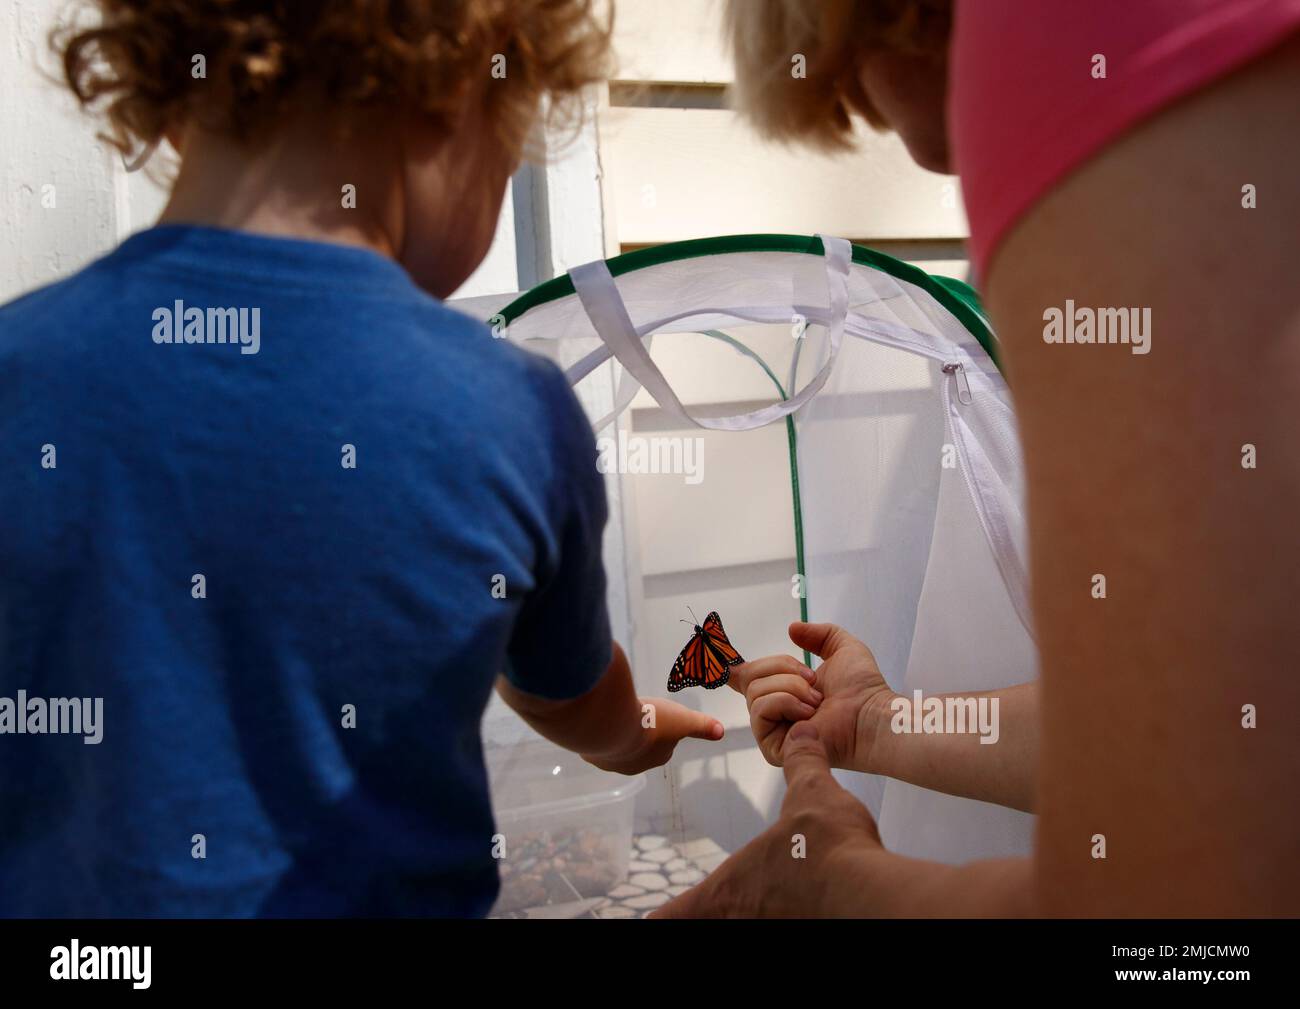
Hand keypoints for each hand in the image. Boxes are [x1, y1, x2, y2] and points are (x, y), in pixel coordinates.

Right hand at [582, 697, 722, 774]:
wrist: (610, 724)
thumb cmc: (650, 722)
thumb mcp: (682, 720)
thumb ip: (701, 725)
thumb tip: (721, 732)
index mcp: (655, 758)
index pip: (662, 745)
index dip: (659, 729)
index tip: (655, 715)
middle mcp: (632, 766)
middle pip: (638, 746)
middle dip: (637, 732)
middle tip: (635, 711)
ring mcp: (609, 761)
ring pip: (615, 744)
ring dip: (616, 732)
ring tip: (616, 712)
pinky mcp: (590, 754)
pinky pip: (596, 741)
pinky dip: (598, 731)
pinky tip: (599, 718)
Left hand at [651, 722, 884, 916]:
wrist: (866, 890)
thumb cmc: (829, 844)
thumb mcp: (812, 791)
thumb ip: (803, 762)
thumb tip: (801, 733)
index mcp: (733, 883)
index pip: (676, 914)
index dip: (663, 916)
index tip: (649, 919)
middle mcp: (746, 914)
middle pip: (709, 925)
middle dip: (706, 917)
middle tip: (692, 913)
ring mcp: (775, 926)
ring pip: (748, 927)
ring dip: (749, 916)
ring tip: (751, 910)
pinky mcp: (807, 929)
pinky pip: (782, 927)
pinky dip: (788, 918)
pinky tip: (804, 910)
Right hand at [731, 622, 895, 770]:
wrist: (870, 714)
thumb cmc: (863, 687)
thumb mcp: (842, 647)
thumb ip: (818, 634)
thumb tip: (791, 628)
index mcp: (784, 689)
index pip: (744, 677)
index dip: (731, 667)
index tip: (727, 660)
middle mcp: (773, 710)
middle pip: (748, 675)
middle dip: (782, 667)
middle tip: (813, 680)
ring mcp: (771, 729)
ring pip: (755, 691)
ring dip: (790, 687)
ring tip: (816, 700)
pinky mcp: (771, 746)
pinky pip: (760, 709)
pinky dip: (786, 702)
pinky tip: (808, 712)